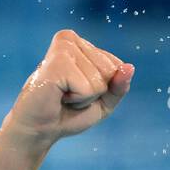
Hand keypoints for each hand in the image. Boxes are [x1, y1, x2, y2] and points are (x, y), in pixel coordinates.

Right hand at [1, 30, 133, 146]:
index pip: (117, 66)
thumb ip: (119, 86)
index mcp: (81, 44)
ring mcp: (63, 48)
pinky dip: (78, 99)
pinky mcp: (57, 62)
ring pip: (100, 81)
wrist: (40, 129)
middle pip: (111, 72)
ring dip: (85, 97)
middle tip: (70, 95)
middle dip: (95, 92)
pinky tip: (59, 96)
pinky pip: (88, 88)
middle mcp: (70, 39)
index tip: (79, 91)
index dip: (104, 89)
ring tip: (63, 95)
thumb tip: (129, 67)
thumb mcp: (104, 102)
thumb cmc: (69, 114)